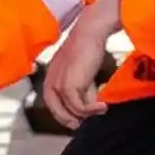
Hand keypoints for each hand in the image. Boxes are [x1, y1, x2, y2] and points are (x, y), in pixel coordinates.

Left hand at [42, 0, 121, 129]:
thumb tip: (90, 105)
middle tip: (83, 124)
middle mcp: (51, 80)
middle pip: (56, 110)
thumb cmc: (88, 46)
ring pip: (69, 111)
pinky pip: (79, 107)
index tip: (77, 119)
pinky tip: (103, 106)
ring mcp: (58, 84)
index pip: (52, 102)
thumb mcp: (83, 71)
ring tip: (100, 110)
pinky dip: (91, 110)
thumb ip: (83, 88)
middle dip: (70, 119)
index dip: (64, 113)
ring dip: (86, 114)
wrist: (90, 30)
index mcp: (51, 75)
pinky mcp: (69, 86)